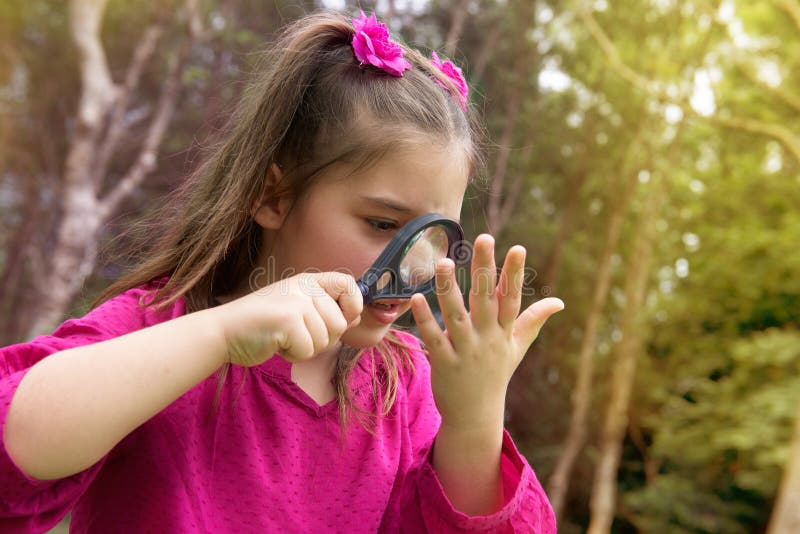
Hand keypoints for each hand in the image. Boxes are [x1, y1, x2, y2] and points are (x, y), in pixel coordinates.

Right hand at [213, 272, 362, 366]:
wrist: (223, 332)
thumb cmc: (262, 324)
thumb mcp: (296, 309)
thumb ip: (325, 311)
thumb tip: (357, 317)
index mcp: (308, 281)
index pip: (348, 284)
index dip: (353, 304)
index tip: (345, 318)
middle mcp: (304, 287)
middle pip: (339, 323)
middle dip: (322, 339)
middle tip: (296, 335)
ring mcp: (296, 302)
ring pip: (325, 340)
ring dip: (306, 348)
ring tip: (283, 337)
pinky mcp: (288, 320)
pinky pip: (308, 350)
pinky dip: (293, 355)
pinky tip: (275, 343)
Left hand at [410, 234, 563, 429]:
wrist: (475, 415)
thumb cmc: (496, 374)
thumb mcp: (517, 347)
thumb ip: (533, 321)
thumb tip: (559, 302)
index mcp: (504, 332)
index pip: (512, 298)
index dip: (515, 274)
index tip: (518, 248)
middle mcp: (487, 339)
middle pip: (486, 300)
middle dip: (485, 268)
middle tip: (484, 238)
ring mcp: (465, 351)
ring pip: (457, 316)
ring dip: (449, 289)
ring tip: (443, 262)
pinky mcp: (444, 363)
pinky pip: (434, 338)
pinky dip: (425, 319)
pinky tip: (416, 297)